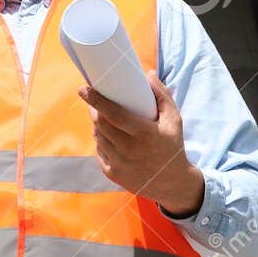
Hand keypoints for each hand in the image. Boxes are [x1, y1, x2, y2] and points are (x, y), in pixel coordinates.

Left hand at [80, 70, 203, 216]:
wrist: (173, 183)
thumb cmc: (172, 146)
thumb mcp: (173, 120)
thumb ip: (162, 95)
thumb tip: (148, 73)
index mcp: (144, 134)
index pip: (112, 113)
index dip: (95, 100)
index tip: (84, 88)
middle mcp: (129, 150)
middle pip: (100, 124)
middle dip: (93, 109)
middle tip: (91, 99)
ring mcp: (119, 164)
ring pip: (98, 137)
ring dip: (96, 125)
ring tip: (101, 117)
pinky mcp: (113, 174)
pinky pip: (99, 152)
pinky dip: (100, 142)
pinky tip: (106, 136)